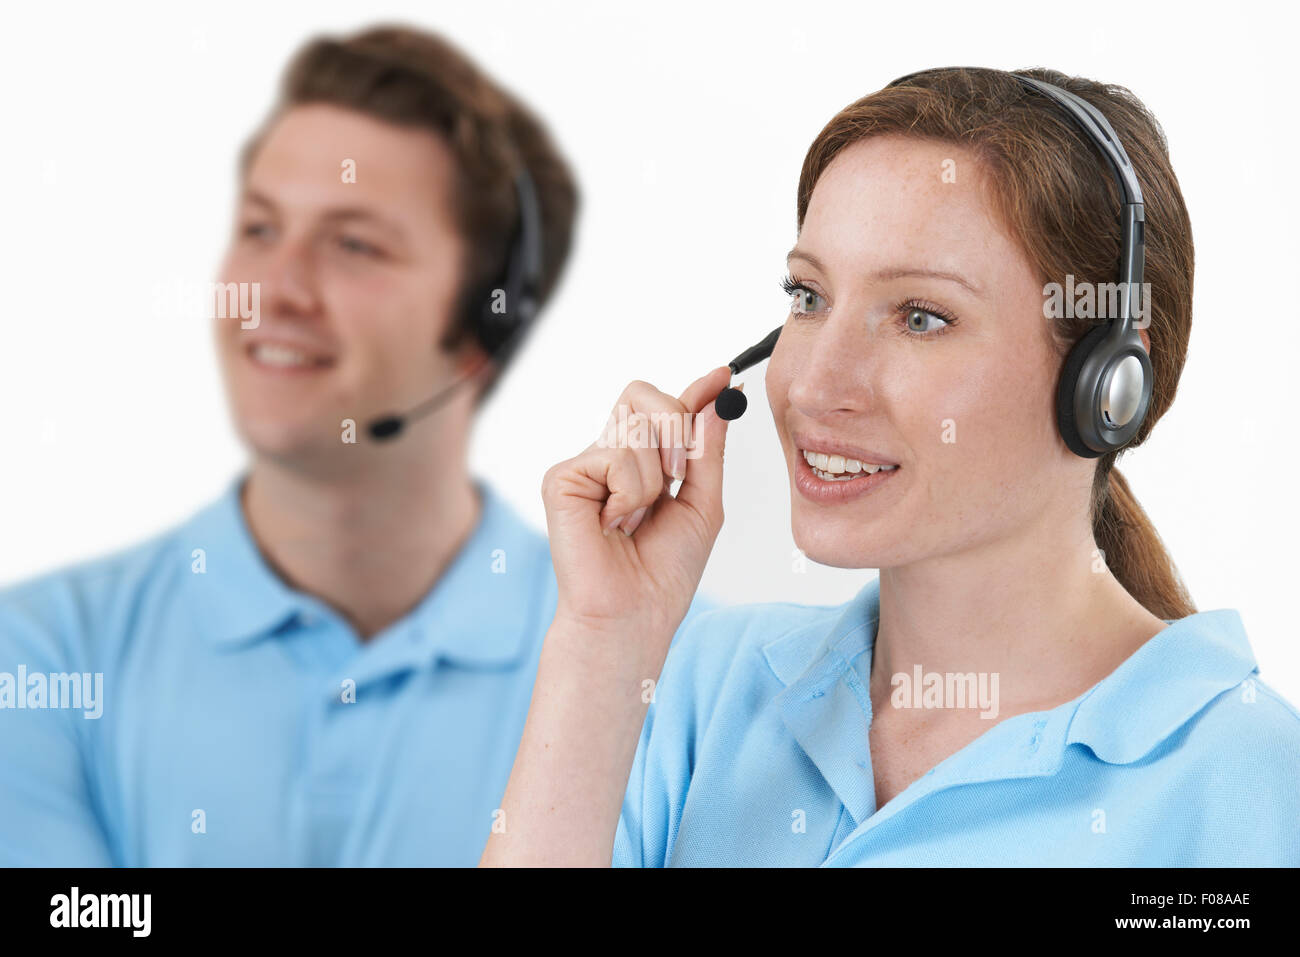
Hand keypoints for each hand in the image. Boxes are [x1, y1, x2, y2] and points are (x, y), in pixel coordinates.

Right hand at [540, 365, 736, 650]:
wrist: (634, 613)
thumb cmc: (664, 571)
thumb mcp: (703, 503)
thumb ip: (708, 450)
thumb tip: (718, 397)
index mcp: (643, 461)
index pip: (666, 408)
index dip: (695, 390)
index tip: (724, 376)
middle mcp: (611, 456)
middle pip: (644, 396)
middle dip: (676, 427)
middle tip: (679, 476)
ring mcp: (585, 465)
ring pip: (635, 427)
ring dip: (655, 477)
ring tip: (639, 519)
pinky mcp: (562, 477)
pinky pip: (614, 455)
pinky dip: (630, 492)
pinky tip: (614, 523)